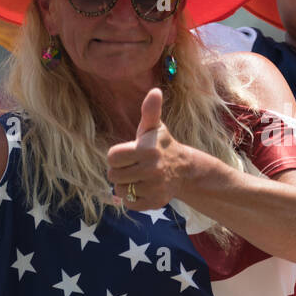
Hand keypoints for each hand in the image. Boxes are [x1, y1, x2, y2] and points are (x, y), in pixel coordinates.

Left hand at [106, 89, 194, 209]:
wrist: (184, 170)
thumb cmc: (161, 145)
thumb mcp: (154, 128)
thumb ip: (150, 110)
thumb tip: (155, 91)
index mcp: (146, 150)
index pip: (111, 158)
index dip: (117, 156)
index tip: (129, 154)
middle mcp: (151, 169)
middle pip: (113, 176)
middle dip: (120, 171)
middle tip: (134, 167)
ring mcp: (154, 187)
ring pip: (120, 191)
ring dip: (126, 185)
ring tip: (139, 178)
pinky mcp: (155, 202)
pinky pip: (130, 204)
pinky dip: (133, 198)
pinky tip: (144, 189)